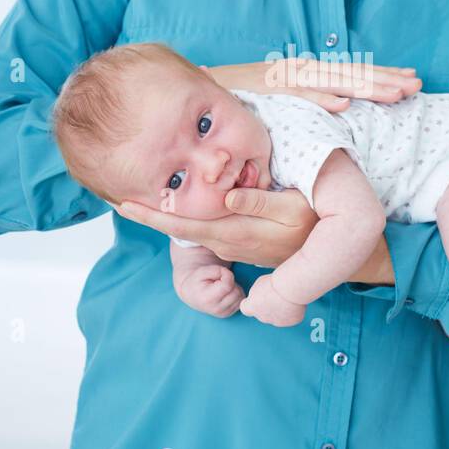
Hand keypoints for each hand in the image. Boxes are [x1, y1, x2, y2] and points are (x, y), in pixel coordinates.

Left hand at [110, 183, 318, 269]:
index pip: (184, 224)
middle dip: (152, 213)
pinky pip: (207, 229)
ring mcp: (230, 245)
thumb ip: (257, 202)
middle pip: (181, 226)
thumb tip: (227, 196)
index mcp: (233, 230)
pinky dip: (190, 217)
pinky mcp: (236, 243)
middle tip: (121, 197)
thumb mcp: (292, 208)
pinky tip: (183, 201)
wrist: (326, 253)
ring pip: (194, 227)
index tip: (125, 205)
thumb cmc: (311, 224)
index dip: (154, 215)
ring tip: (146, 195)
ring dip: (172, 213)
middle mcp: (225, 241)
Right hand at [176, 260, 244, 316]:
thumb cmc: (197, 280)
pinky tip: (225, 292)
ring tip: (222, 286)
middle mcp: (216, 309)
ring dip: (234, 288)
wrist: (192, 293)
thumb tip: (231, 276)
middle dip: (231, 282)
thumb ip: (217, 270)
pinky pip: (240, 301)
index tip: (219, 273)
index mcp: (208, 299)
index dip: (227, 275)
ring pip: (240, 296)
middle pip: (236, 292)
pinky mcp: (228, 314)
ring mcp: (223, 313)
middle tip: (220, 280)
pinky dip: (236, 294)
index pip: (228, 286)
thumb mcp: (202, 270)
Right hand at [203, 59, 421, 112]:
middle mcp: (301, 70)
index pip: (352, 72)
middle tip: (416, 86)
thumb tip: (339, 107)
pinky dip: (321, 97)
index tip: (410, 80)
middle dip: (385, 80)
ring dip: (365, 87)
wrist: (204, 88)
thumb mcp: (283, 97)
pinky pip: (299, 95)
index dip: (382, 75)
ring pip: (333, 82)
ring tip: (395, 94)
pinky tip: (344, 104)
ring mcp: (286, 78)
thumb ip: (308, 100)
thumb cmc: (243, 97)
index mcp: (307, 71)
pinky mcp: (269, 90)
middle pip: (351, 74)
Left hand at [239, 272, 304, 326]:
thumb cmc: (274, 283)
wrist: (291, 288)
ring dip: (280, 308)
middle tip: (276, 293)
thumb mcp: (260, 283)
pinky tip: (295, 300)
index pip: (245, 308)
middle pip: (263, 312)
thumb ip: (257, 293)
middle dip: (268, 305)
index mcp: (252, 306)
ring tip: (287, 296)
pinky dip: (293, 310)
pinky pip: (291, 316)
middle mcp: (263, 317)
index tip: (257, 297)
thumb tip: (261, 297)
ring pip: (278, 315)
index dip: (251, 303)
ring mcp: (278, 321)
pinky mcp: (291, 321)